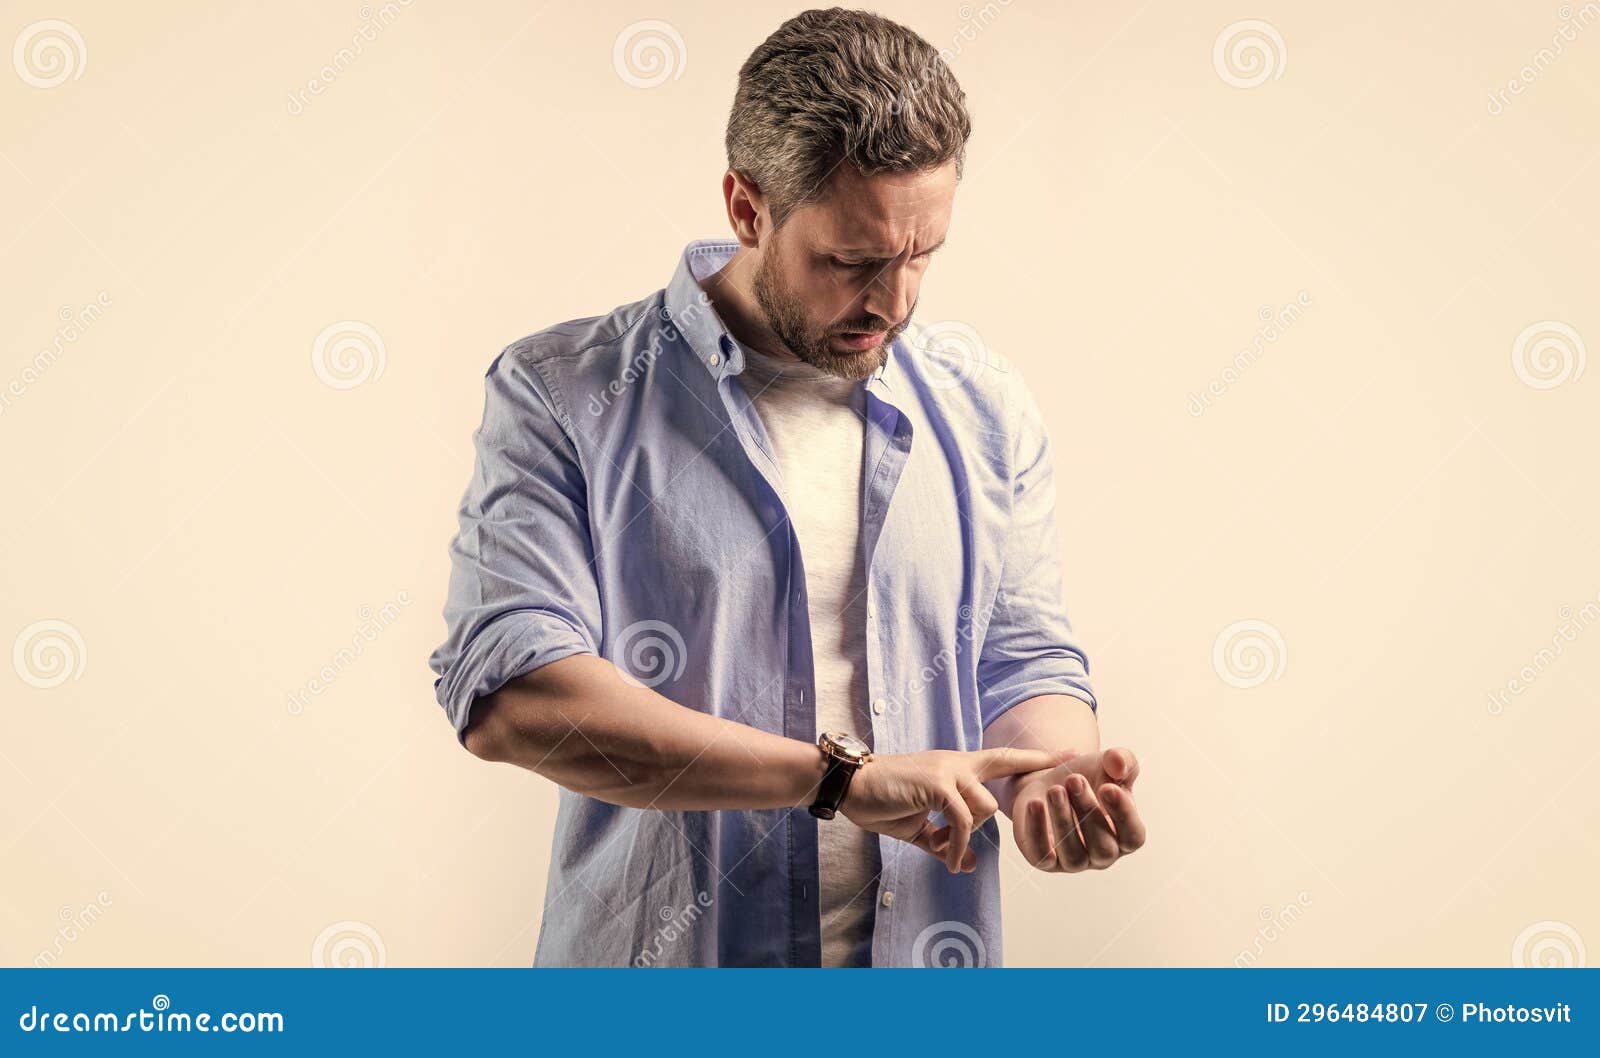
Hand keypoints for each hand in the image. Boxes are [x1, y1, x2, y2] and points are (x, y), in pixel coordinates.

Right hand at [841, 746, 1072, 873]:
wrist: (850, 786)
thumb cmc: (882, 801)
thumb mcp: (919, 827)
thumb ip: (945, 842)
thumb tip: (967, 864)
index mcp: (956, 768)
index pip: (1001, 759)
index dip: (1033, 757)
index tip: (1065, 754)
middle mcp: (957, 763)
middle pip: (1005, 770)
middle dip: (1034, 771)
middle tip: (1067, 767)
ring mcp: (948, 770)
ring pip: (986, 805)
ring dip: (972, 834)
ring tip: (948, 852)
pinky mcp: (936, 783)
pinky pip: (962, 820)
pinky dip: (956, 845)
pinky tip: (948, 860)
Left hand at [1009, 747, 1144, 871]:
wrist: (1046, 782)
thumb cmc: (1085, 777)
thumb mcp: (1106, 763)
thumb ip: (1122, 759)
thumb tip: (1118, 764)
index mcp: (1124, 836)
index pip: (1133, 837)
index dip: (1123, 815)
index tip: (1108, 787)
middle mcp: (1103, 855)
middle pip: (1103, 847)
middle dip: (1088, 810)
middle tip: (1074, 779)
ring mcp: (1074, 862)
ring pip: (1074, 855)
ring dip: (1063, 821)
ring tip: (1054, 790)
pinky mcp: (1045, 860)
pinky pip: (1042, 855)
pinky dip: (1037, 830)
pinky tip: (1034, 803)